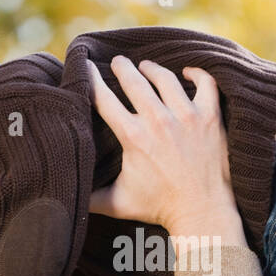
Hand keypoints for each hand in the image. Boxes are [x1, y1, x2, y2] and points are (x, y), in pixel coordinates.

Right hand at [85, 57, 235, 232]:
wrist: (202, 213)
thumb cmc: (160, 208)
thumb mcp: (118, 204)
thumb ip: (90, 197)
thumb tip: (65, 195)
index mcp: (133, 137)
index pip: (104, 98)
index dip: (91, 79)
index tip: (86, 67)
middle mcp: (159, 121)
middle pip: (134, 80)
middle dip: (122, 67)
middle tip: (119, 62)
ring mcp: (186, 117)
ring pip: (166, 78)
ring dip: (153, 69)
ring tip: (147, 67)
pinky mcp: (210, 118)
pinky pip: (206, 84)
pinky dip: (197, 74)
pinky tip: (188, 73)